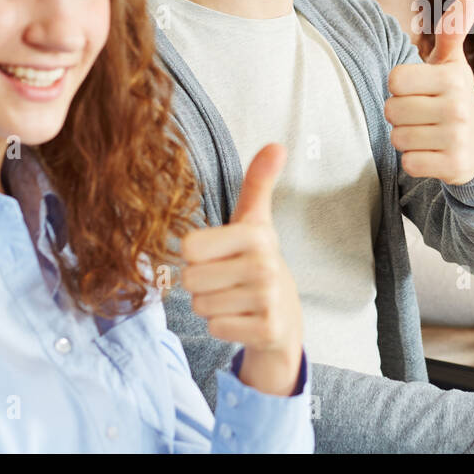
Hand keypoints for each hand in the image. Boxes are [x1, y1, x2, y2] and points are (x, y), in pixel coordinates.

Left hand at [182, 143, 302, 396]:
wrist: (284, 313)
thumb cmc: (256, 262)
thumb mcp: (255, 221)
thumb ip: (258, 182)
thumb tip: (276, 145)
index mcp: (256, 234)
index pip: (189, 248)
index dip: (197, 256)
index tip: (221, 255)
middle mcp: (265, 265)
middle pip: (190, 279)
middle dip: (202, 285)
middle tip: (228, 281)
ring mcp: (268, 299)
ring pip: (201, 306)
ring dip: (212, 307)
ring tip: (236, 299)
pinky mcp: (267, 329)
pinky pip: (216, 328)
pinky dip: (224, 327)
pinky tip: (243, 318)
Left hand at [386, 0, 473, 184]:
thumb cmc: (453, 97)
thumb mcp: (452, 64)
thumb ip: (452, 31)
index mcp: (453, 78)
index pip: (394, 80)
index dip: (400, 87)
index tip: (418, 90)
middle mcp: (457, 108)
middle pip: (392, 110)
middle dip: (400, 114)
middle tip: (422, 114)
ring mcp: (457, 139)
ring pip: (398, 138)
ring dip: (406, 138)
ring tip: (426, 132)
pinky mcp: (453, 167)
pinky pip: (409, 163)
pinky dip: (414, 160)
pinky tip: (431, 153)